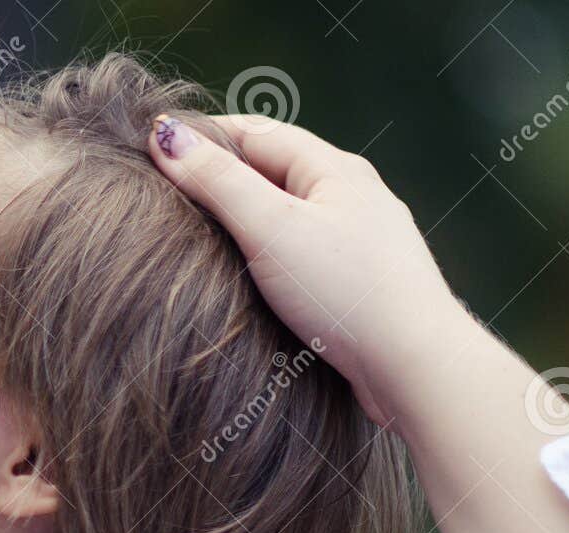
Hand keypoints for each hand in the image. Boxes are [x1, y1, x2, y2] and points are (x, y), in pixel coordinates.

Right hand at [148, 113, 470, 427]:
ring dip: (245, 216)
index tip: (155, 145)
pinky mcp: (359, 282)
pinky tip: (251, 277)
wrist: (413, 363)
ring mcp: (359, 240)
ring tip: (200, 233)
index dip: (203, 135)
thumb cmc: (344, 291)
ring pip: (289, 214)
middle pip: (272, 170)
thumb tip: (164, 134)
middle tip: (167, 190)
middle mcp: (352, 195)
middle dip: (221, 174)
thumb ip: (217, 182)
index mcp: (334, 168)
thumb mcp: (270, 229)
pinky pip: (302, 252)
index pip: (255, 131)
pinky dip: (268, 252)